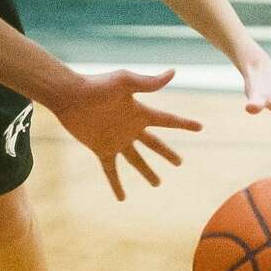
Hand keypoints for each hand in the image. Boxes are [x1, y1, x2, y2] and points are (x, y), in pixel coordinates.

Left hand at [51, 68, 201, 201]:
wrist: (70, 96)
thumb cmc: (97, 85)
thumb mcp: (126, 81)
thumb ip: (149, 82)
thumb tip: (173, 72)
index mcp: (139, 112)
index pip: (168, 121)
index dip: (184, 125)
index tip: (200, 127)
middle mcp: (130, 128)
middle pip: (154, 144)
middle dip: (167, 154)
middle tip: (179, 163)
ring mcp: (117, 140)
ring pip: (136, 160)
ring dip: (147, 172)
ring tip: (157, 183)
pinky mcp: (102, 149)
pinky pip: (111, 170)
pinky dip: (116, 184)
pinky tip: (122, 198)